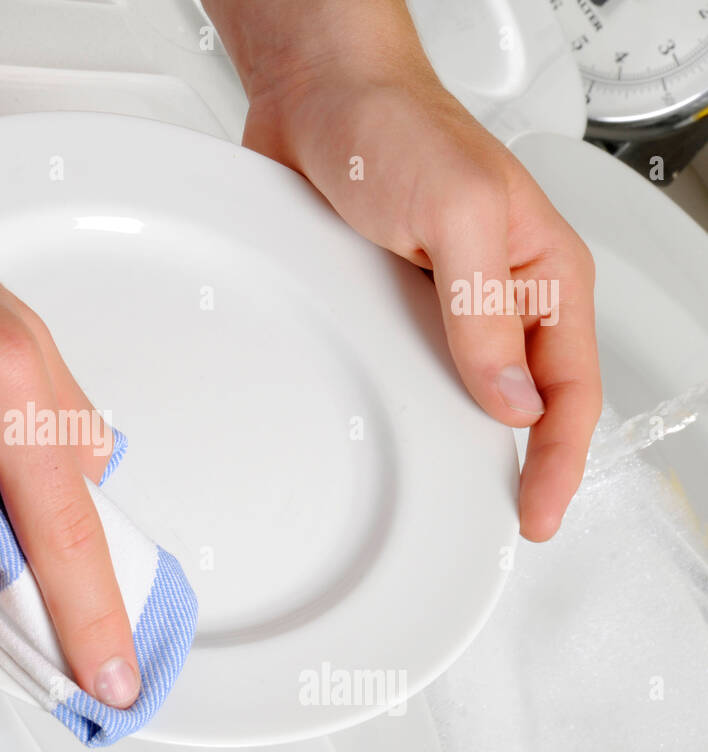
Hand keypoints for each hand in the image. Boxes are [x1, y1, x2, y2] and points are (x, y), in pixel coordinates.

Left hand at [206, 0, 601, 540]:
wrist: (315, 97)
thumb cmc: (394, 126)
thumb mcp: (458, 215)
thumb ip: (486, 311)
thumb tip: (513, 401)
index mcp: (542, 273)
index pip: (571, 391)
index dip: (560, 462)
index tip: (538, 515)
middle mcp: (497, 294)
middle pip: (520, 402)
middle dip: (513, 463)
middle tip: (489, 519)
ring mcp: (441, 303)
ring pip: (457, 391)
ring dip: (449, 436)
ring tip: (435, 488)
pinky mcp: (388, 301)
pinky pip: (402, 367)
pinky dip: (397, 402)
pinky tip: (381, 424)